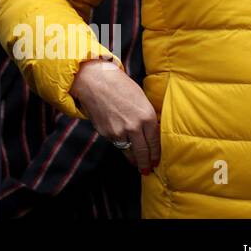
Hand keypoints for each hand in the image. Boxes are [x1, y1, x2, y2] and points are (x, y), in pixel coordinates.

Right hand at [70, 59, 160, 174]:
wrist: (94, 81)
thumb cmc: (119, 85)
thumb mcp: (140, 99)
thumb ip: (147, 117)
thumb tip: (151, 132)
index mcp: (147, 117)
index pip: (155, 143)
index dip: (156, 154)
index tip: (156, 162)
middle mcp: (134, 127)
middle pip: (143, 153)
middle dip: (145, 164)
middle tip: (147, 169)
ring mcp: (119, 132)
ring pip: (128, 151)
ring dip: (132, 159)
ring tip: (135, 163)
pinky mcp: (106, 133)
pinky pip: (115, 143)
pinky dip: (119, 144)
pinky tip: (120, 143)